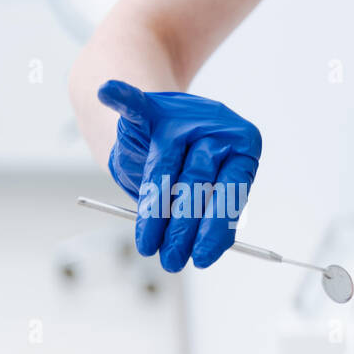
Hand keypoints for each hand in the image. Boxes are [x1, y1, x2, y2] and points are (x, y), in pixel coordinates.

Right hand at [97, 79, 262, 271]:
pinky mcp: (150, 109)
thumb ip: (213, 209)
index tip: (201, 257)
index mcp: (243, 147)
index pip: (231, 191)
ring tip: (148, 244)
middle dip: (183, 227)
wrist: (168, 119)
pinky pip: (134, 105)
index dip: (214, 228)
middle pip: (197, 183)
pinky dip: (120, 99)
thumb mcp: (214, 184)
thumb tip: (207, 250)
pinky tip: (109, 93)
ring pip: (164, 168)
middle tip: (173, 260)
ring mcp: (181, 117)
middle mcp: (216, 129)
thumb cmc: (194, 161)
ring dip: (154, 210)